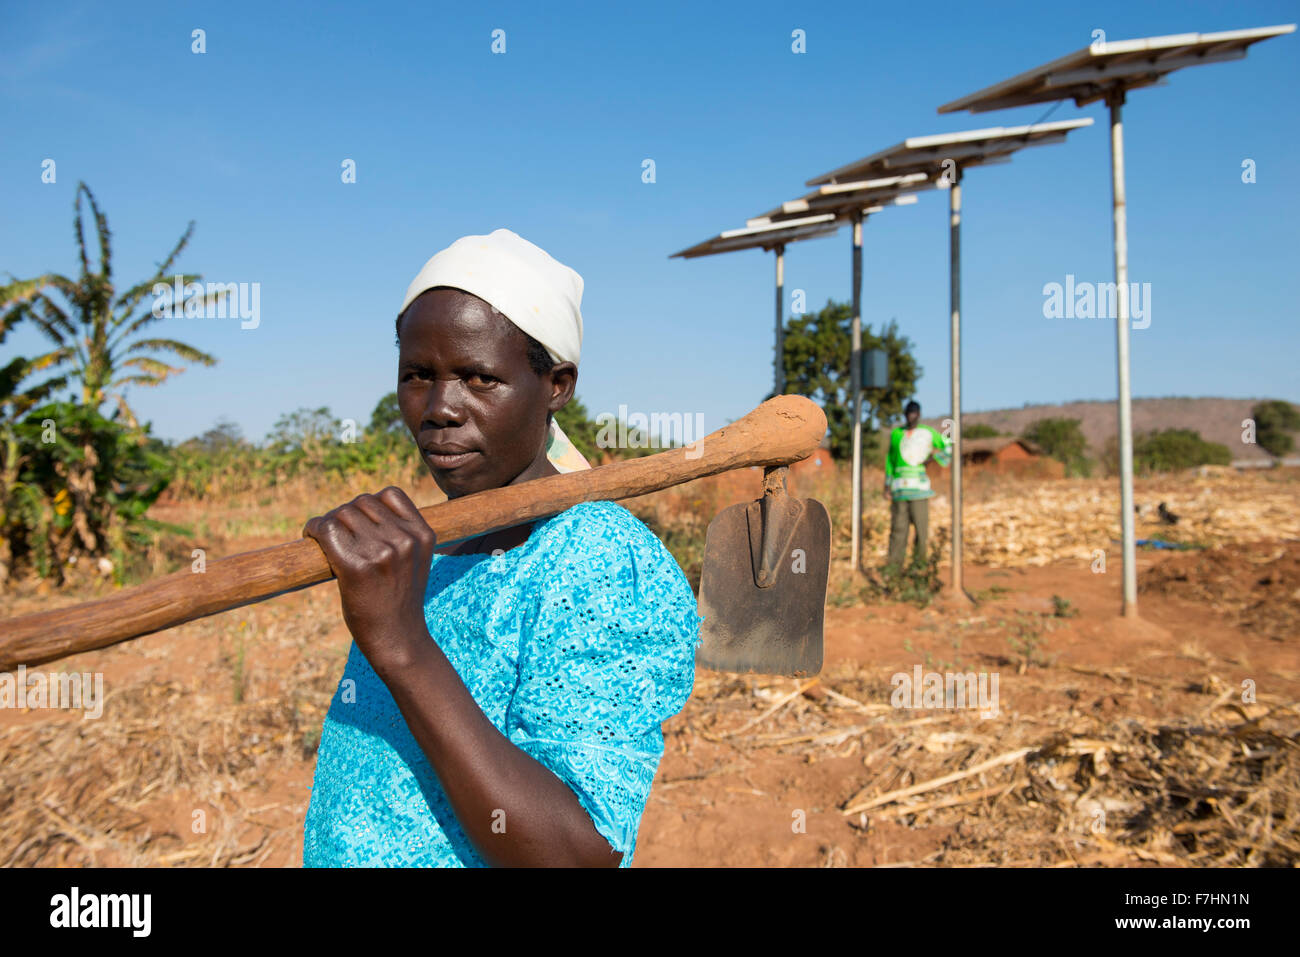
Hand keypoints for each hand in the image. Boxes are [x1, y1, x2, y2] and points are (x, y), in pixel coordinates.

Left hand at [303, 487, 436, 673]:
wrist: (398, 639)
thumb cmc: (399, 600)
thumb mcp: (414, 561)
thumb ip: (399, 533)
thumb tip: (358, 507)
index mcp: (423, 534)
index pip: (390, 494)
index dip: (369, 505)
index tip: (358, 523)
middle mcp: (404, 540)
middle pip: (361, 502)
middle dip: (345, 515)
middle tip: (336, 536)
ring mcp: (382, 553)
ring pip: (342, 513)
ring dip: (328, 523)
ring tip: (324, 541)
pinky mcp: (356, 567)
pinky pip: (326, 529)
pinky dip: (314, 530)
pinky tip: (311, 539)